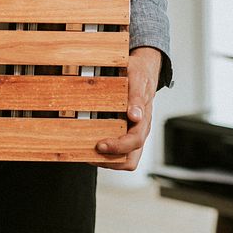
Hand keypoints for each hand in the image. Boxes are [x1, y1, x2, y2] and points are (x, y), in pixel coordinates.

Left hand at [94, 46, 160, 170]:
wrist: (144, 71)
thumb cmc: (140, 75)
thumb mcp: (137, 80)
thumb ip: (136, 97)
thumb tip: (134, 116)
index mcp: (144, 119)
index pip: (134, 141)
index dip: (117, 147)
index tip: (100, 144)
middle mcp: (140, 130)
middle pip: (130, 160)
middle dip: (109, 160)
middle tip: (90, 154)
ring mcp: (133, 133)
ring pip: (124, 160)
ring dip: (106, 161)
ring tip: (87, 154)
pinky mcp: (125, 133)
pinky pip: (118, 152)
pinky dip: (105, 155)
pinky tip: (90, 147)